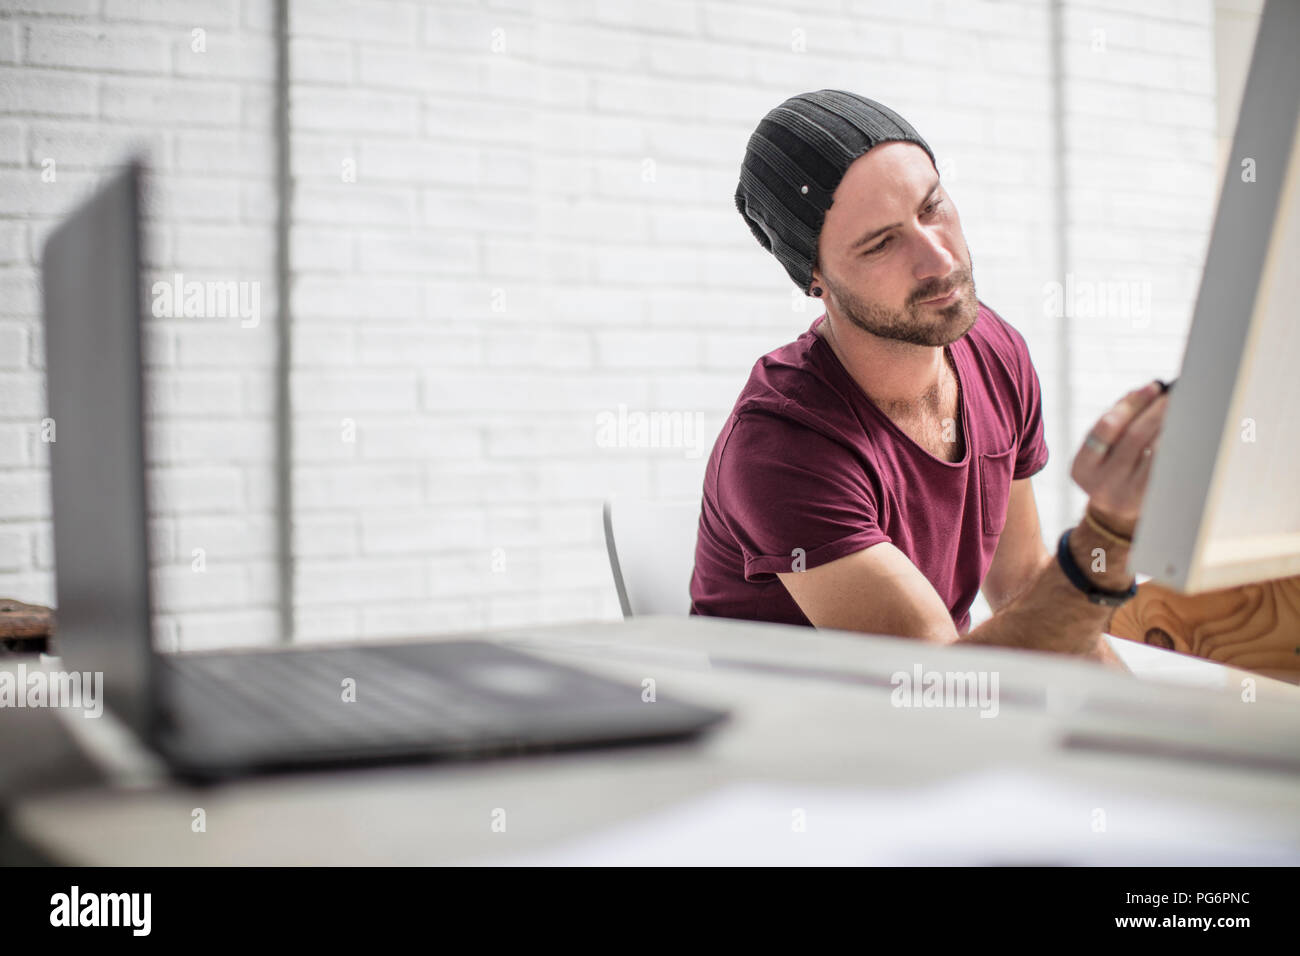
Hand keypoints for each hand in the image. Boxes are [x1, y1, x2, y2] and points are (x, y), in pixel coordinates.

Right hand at [1070, 380, 1169, 536]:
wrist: (1116, 515)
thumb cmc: (1111, 470)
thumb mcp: (1101, 451)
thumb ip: (1116, 421)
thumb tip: (1148, 390)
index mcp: (1082, 468)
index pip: (1106, 427)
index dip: (1131, 404)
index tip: (1153, 387)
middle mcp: (1100, 484)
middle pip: (1134, 437)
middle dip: (1156, 411)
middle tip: (1175, 394)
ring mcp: (1126, 495)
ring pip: (1154, 451)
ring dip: (1171, 426)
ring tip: (1183, 409)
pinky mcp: (1150, 501)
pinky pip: (1167, 466)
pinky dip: (1176, 445)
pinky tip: (1185, 432)